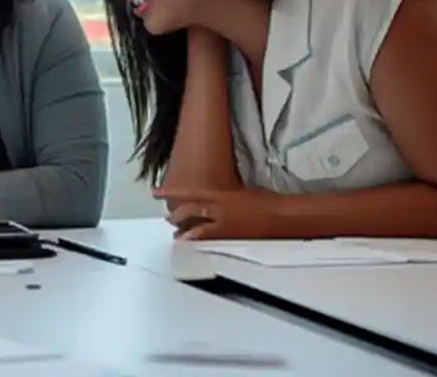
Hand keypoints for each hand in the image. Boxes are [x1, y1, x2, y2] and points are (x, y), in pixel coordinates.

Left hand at [153, 187, 283, 239]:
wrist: (281, 216)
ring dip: (183, 231)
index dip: (169, 192)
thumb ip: (220, 196)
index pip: (189, 192)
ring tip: (177, 234)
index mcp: (220, 194)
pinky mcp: (230, 238)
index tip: (155, 193)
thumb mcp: (238, 192)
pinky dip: (197, 241)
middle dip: (176, 215)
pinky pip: (208, 241)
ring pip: (195, 228)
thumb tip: (210, 199)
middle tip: (169, 218)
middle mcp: (219, 209)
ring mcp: (224, 225)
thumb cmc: (265, 201)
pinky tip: (191, 244)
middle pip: (189, 211)